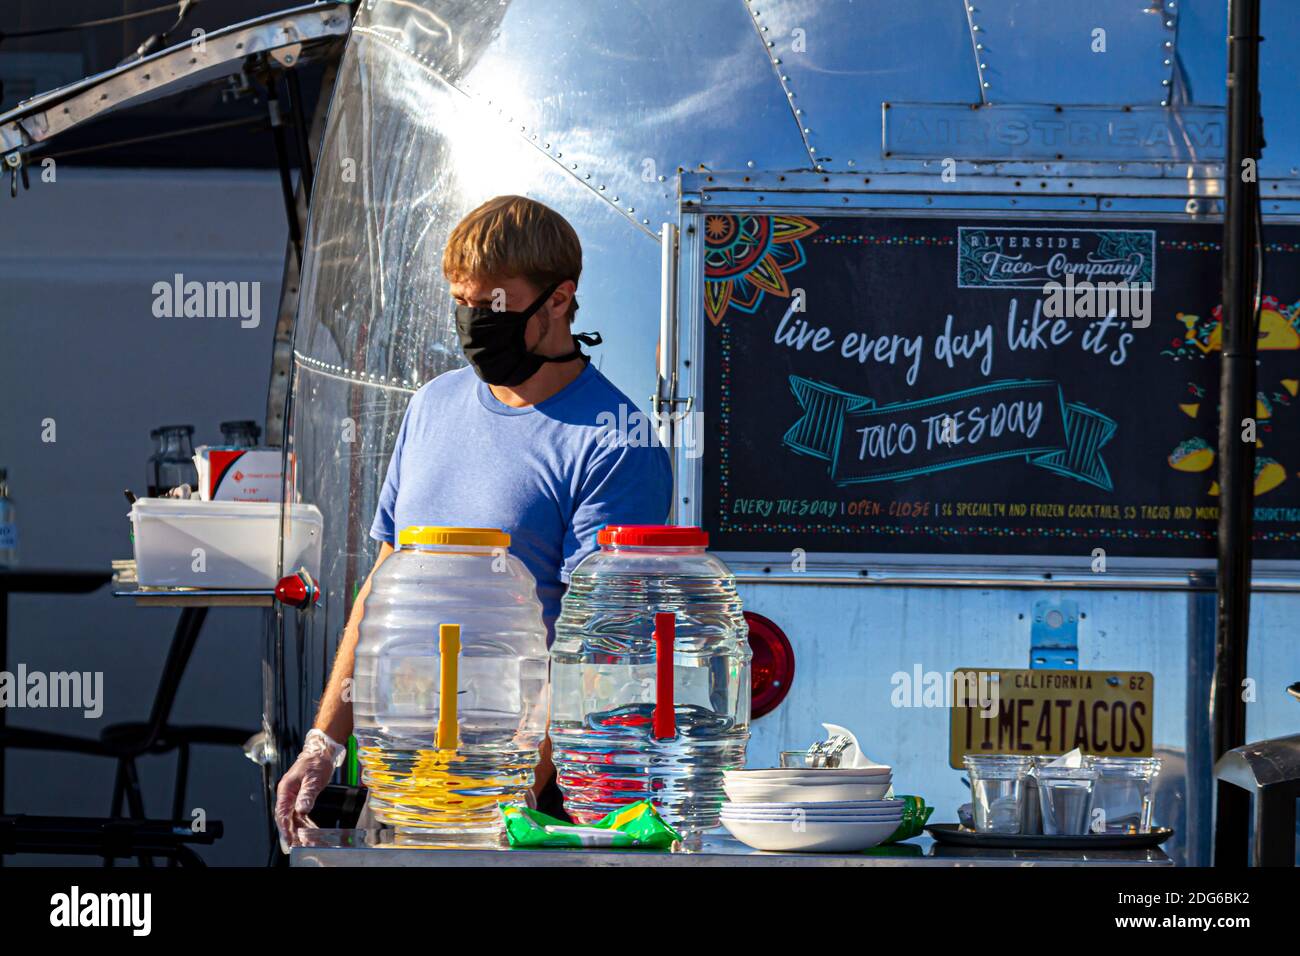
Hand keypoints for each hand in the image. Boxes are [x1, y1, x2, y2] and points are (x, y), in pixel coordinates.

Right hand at [274, 729, 345, 853]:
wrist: (321, 753)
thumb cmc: (315, 762)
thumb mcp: (313, 778)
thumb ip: (307, 794)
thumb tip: (301, 809)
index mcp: (286, 789)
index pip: (282, 812)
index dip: (285, 826)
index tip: (289, 837)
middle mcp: (287, 794)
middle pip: (285, 817)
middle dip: (290, 832)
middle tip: (296, 844)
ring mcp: (293, 796)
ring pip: (293, 817)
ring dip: (298, 829)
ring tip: (304, 840)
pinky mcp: (300, 797)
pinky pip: (299, 813)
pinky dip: (304, 822)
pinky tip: (309, 830)